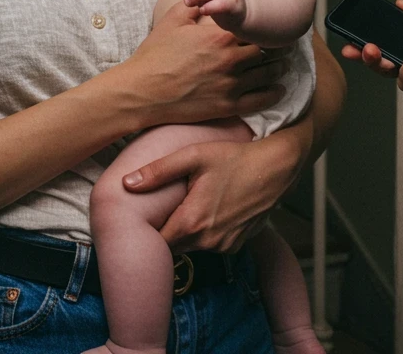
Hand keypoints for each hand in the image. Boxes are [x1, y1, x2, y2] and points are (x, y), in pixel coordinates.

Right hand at [119, 0, 282, 129]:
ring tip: (281, 64)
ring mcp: (231, 84)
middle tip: (281, 44)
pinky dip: (274, 93)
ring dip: (277, 68)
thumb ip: (201, 1)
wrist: (142, 91)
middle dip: (274, 46)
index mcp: (219, 35)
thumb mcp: (175, 19)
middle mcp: (230, 59)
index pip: (255, 26)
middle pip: (267, 49)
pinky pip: (262, 100)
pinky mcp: (228, 106)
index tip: (266, 24)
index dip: (263, 25)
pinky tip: (278, 89)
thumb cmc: (156, 53)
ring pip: (269, 73)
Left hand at [123, 126, 308, 253]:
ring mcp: (225, 247)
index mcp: (193, 222)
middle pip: (173, 245)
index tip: (141, 216)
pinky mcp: (237, 245)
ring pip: (192, 245)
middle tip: (162, 205)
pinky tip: (209, 208)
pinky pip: (211, 244)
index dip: (147, 230)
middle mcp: (208, 242)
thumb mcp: (193, 156)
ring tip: (188, 203)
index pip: (156, 242)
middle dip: (166, 229)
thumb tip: (127, 184)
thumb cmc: (234, 158)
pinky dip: (206, 231)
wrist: (275, 168)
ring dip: (187, 230)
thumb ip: (158, 171)